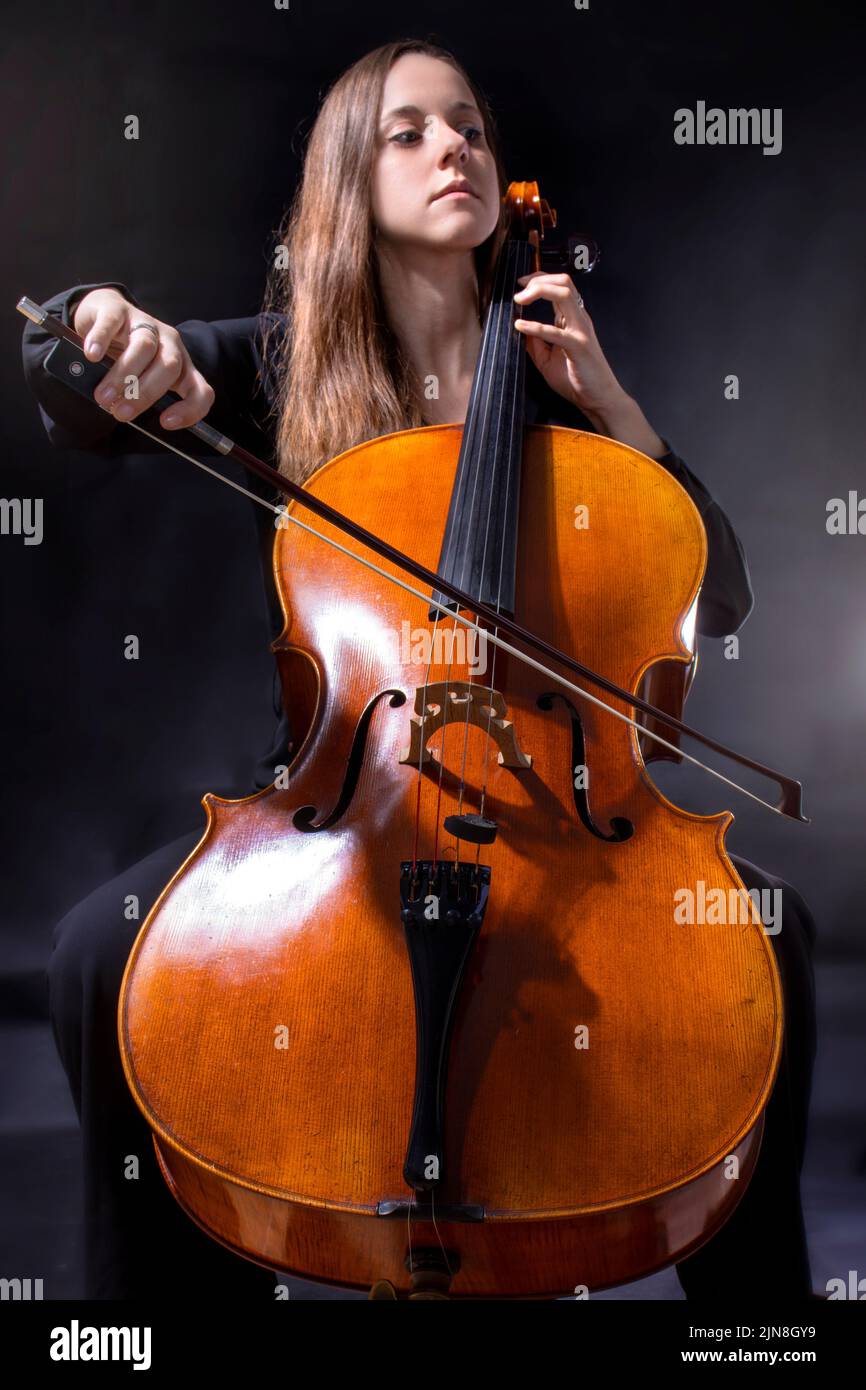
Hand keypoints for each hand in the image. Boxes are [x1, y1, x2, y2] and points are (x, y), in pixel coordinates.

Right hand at [71, 287, 214, 430]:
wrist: (103, 313)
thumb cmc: (124, 354)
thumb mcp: (140, 379)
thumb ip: (139, 396)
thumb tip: (121, 413)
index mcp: (180, 365)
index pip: (200, 389)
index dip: (190, 409)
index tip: (165, 422)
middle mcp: (168, 342)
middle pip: (169, 366)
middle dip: (145, 394)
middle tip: (120, 412)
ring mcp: (145, 323)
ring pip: (144, 346)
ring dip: (123, 375)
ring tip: (103, 396)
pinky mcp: (118, 310)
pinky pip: (112, 323)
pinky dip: (101, 340)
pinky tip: (92, 356)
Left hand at [512, 272, 665, 456]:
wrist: (598, 399)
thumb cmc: (577, 380)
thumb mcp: (548, 359)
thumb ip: (535, 344)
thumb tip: (518, 331)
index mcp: (574, 320)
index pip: (559, 286)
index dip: (539, 279)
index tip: (521, 283)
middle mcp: (579, 320)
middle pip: (563, 282)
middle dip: (538, 279)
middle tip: (518, 291)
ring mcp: (581, 331)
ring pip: (564, 294)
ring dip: (539, 291)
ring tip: (520, 300)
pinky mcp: (579, 347)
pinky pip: (556, 331)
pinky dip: (536, 325)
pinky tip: (520, 325)